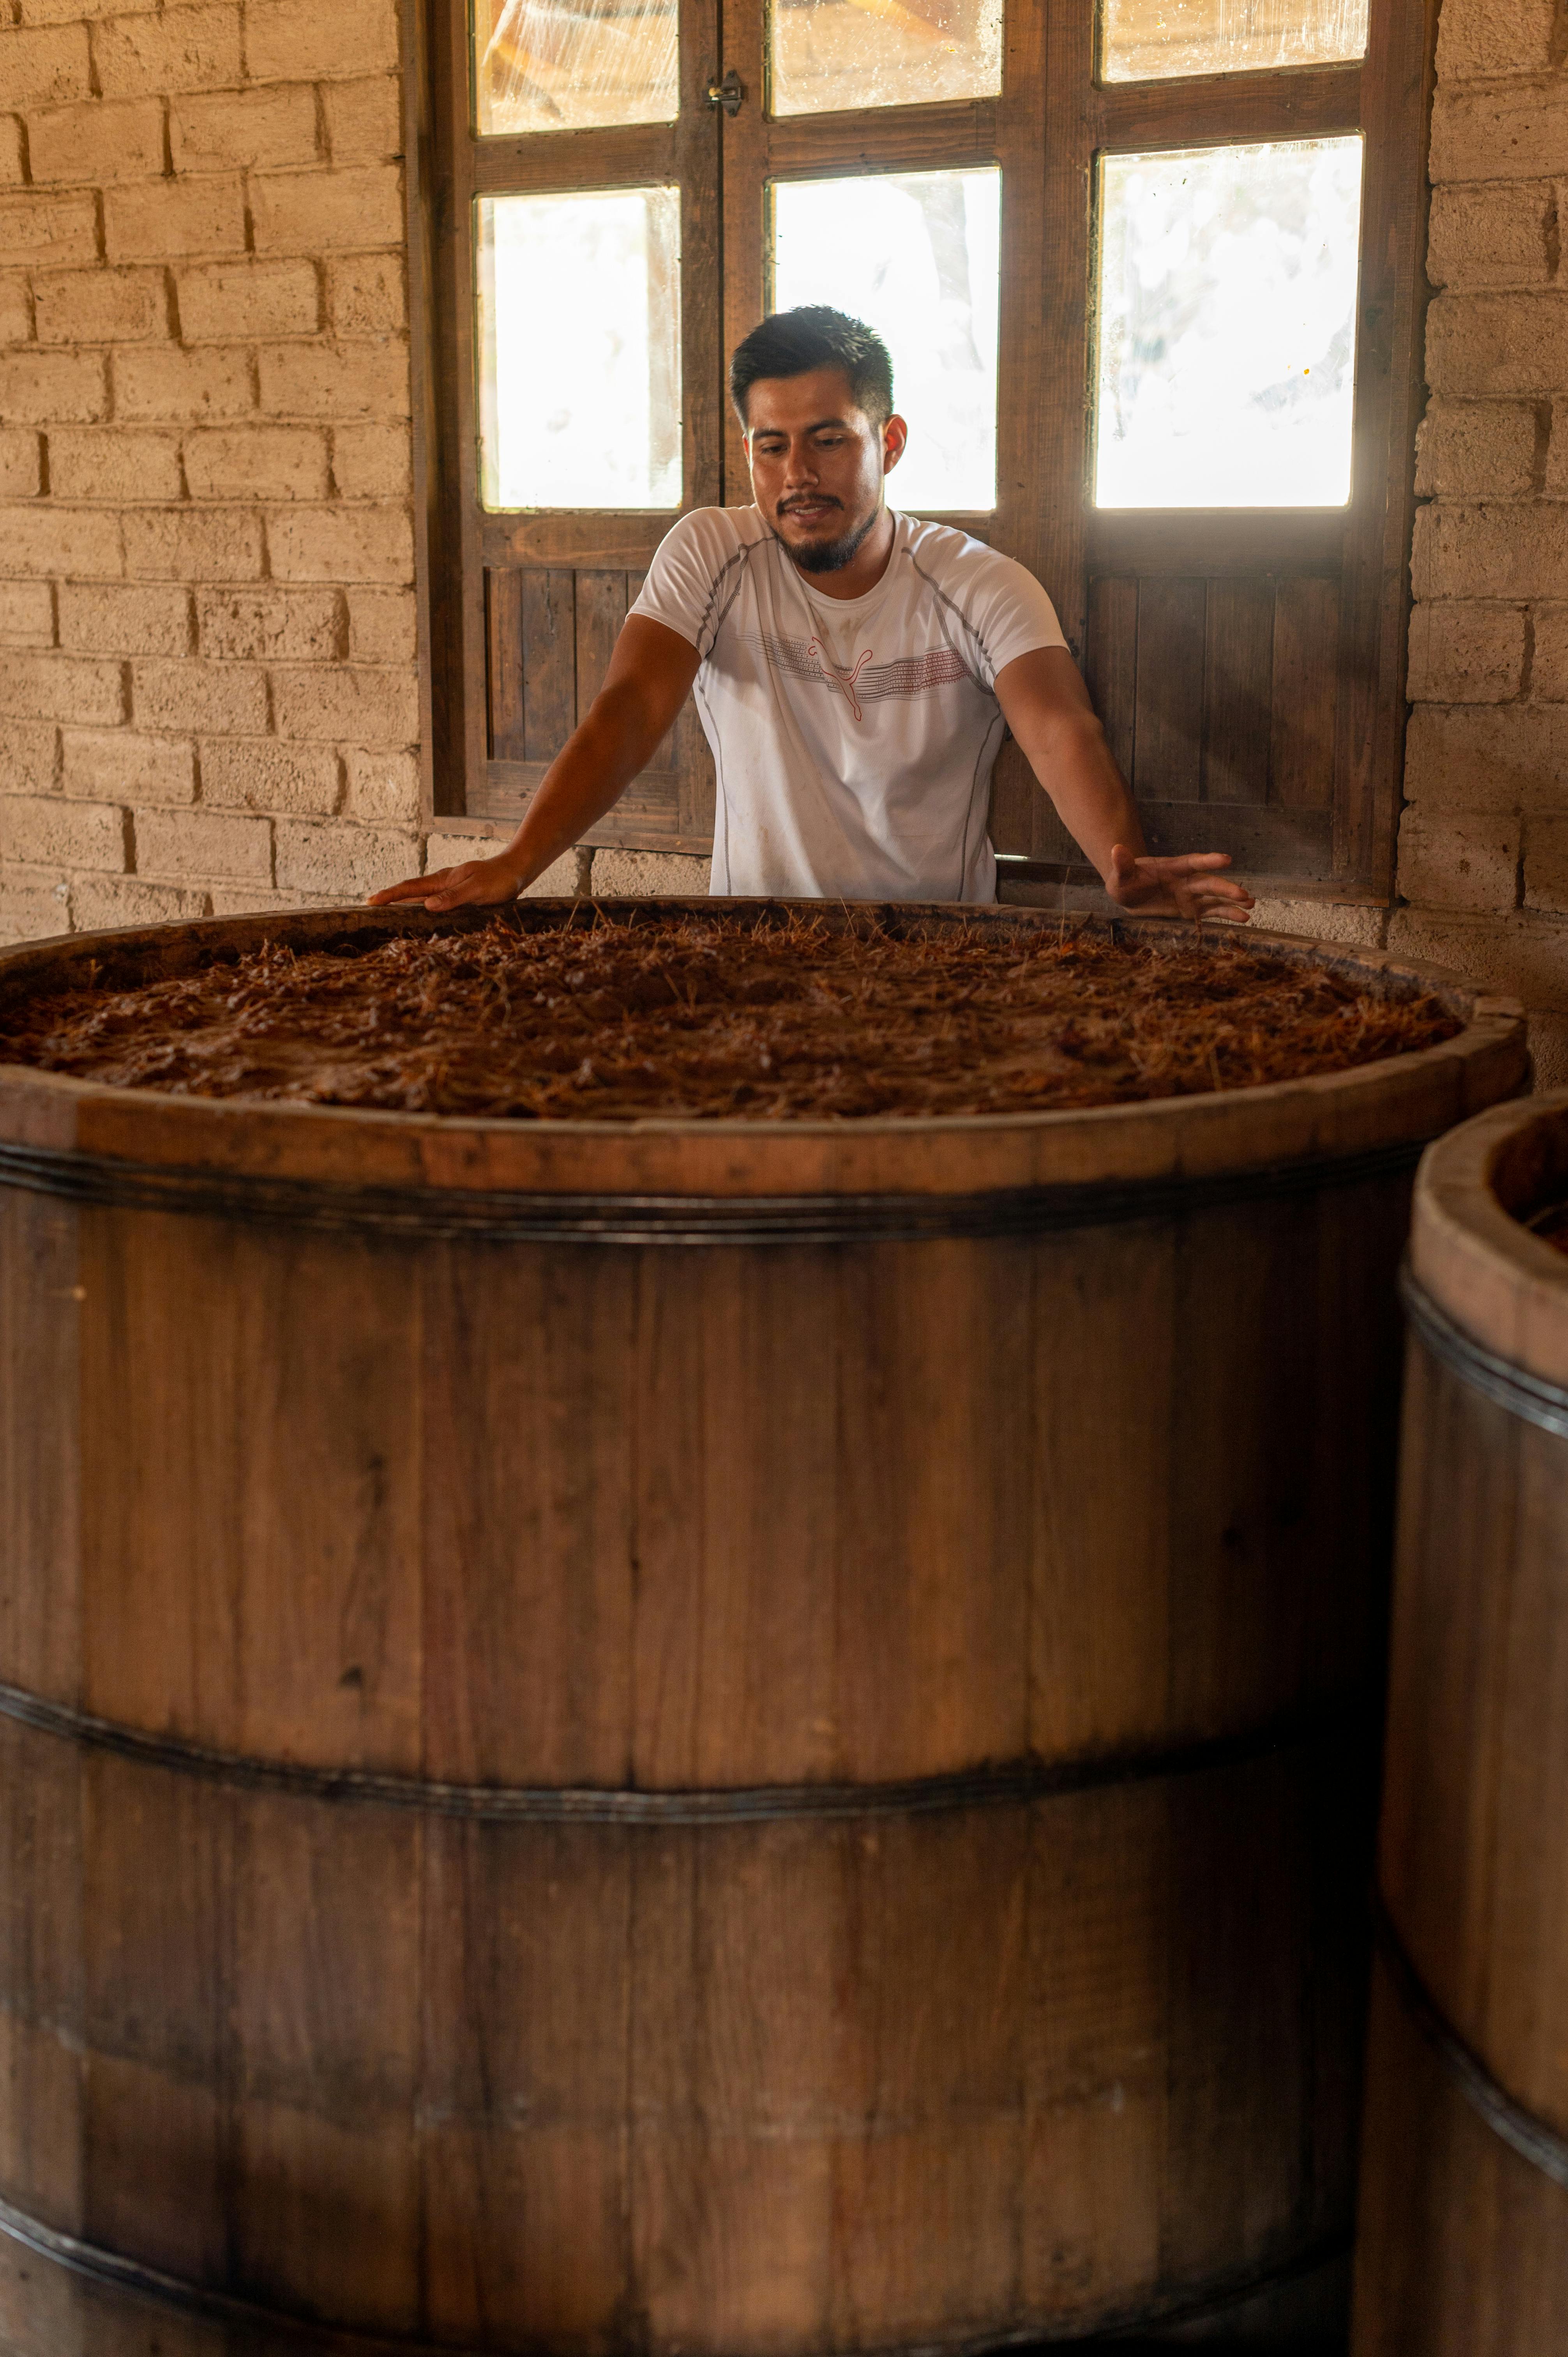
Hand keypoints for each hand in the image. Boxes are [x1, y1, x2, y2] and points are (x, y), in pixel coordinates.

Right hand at [367, 853, 525, 913]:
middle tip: (369, 908)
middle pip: (410, 892)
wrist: (516, 870)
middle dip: (389, 899)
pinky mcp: (458, 896)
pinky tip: (418, 915)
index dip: (389, 895)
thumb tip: (426, 906)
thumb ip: (453, 897)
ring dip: (403, 904)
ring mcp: (449, 889)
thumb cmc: (498, 879)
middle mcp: (442, 884)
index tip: (370, 901)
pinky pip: (434, 902)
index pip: (409, 888)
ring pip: (420, 897)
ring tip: (385, 913)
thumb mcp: (476, 890)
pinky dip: (420, 907)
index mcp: (442, 880)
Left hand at [1106, 844, 1254, 925]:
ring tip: (1251, 904)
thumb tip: (1116, 849)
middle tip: (1243, 894)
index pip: (1192, 863)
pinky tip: (1244, 918)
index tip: (1226, 859)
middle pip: (1207, 883)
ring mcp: (1189, 895)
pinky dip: (1226, 914)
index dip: (1208, 861)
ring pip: (1214, 898)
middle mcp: (1185, 880)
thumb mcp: (1120, 874)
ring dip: (1232, 901)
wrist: (1128, 892)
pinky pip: (1211, 912)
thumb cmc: (1124, 880)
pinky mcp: (1190, 909)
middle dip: (1225, 889)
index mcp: (1171, 868)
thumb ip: (1122, 864)